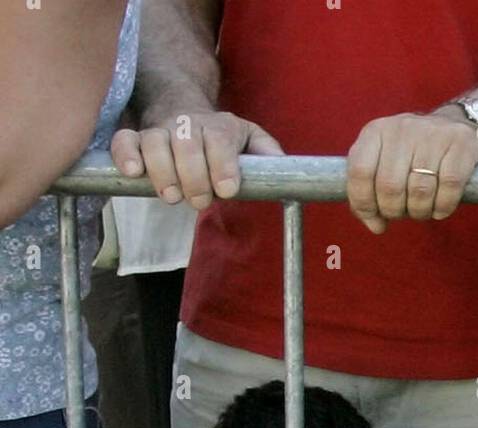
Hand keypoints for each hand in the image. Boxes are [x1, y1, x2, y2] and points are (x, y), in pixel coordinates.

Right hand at [110, 109, 282, 209]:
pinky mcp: (134, 138)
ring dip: (162, 170)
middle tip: (199, 201)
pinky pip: (124, 140)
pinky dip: (126, 154)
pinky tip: (133, 173)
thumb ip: (265, 152)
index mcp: (218, 127)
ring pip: (154, 142)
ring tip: (170, 195)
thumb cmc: (219, 138)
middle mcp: (187, 125)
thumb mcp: (247, 139)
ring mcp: (158, 130)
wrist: (181, 110)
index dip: (223, 165)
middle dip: (194, 175)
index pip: (220, 141)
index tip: (226, 190)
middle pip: (187, 144)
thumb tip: (286, 167)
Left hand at [346, 112, 477, 233]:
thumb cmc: (415, 156)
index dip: (365, 204)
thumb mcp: (385, 164)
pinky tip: (441, 207)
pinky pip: (448, 189)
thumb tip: (376, 226)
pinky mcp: (460, 144)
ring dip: (420, 212)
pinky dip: (443, 208)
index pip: (360, 172)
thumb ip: (371, 193)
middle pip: (390, 187)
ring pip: (420, 191)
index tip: (377, 218)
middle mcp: (402, 128)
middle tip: (404, 212)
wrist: (456, 127)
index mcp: (376, 132)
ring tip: (423, 209)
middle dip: (395, 211)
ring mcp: (432, 134)